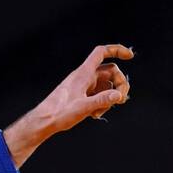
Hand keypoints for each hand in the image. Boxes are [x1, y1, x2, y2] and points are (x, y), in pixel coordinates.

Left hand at [3, 44, 133, 166]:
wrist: (43, 122)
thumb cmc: (58, 114)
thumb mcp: (82, 108)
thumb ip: (101, 100)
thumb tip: (119, 95)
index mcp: (83, 73)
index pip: (101, 52)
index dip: (117, 50)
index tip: (130, 56)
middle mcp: (84, 77)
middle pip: (110, 72)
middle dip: (119, 85)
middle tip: (120, 100)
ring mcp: (84, 87)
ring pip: (106, 85)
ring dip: (109, 97)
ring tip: (100, 112)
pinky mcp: (82, 96)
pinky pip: (98, 95)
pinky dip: (102, 103)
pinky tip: (94, 115)